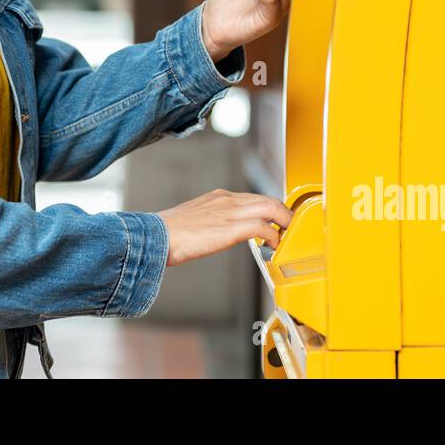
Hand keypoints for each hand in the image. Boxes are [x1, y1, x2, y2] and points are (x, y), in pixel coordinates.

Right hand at [157, 189, 294, 266]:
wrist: (154, 237)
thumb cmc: (169, 234)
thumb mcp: (195, 221)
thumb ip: (212, 222)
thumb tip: (218, 235)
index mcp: (218, 197)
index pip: (255, 198)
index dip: (271, 210)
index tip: (276, 223)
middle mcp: (227, 199)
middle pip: (269, 199)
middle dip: (285, 215)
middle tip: (290, 231)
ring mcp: (229, 211)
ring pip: (271, 208)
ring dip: (285, 223)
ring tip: (287, 239)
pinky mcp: (230, 227)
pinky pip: (262, 227)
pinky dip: (273, 237)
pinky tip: (272, 247)